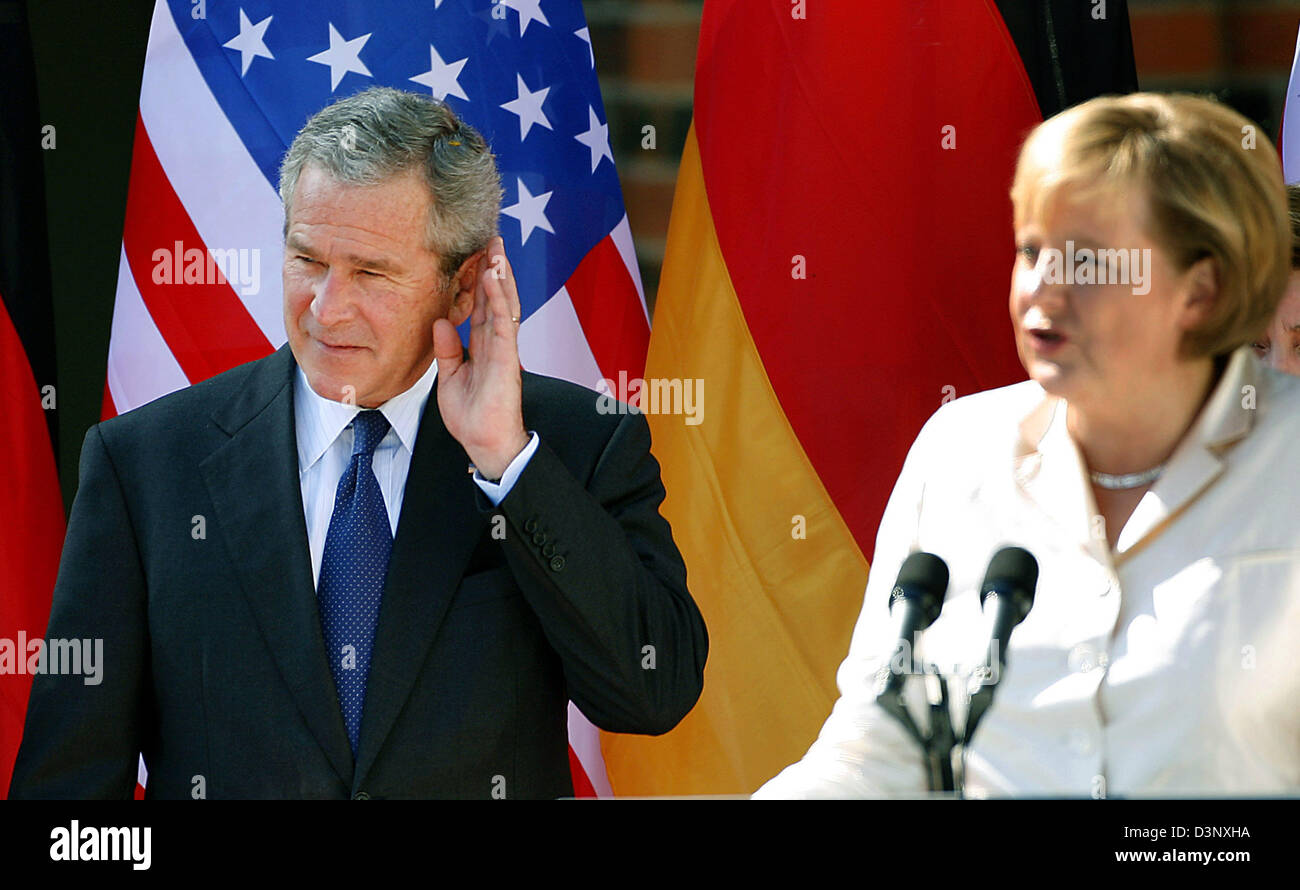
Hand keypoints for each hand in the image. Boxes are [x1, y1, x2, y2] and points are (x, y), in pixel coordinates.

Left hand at [432, 236, 529, 480]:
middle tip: (491, 238)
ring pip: (504, 303)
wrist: (485, 442)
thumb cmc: (471, 416)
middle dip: (494, 268)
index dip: (480, 281)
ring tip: (496, 248)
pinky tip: (493, 277)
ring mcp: (503, 348)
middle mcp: (497, 343)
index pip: (483, 306)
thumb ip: (446, 350)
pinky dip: (499, 298)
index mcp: (483, 347)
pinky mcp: (506, 357)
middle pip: (496, 298)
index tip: (476, 255)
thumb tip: (438, 322)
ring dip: (500, 275)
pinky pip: (503, 322)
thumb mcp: (449, 378)